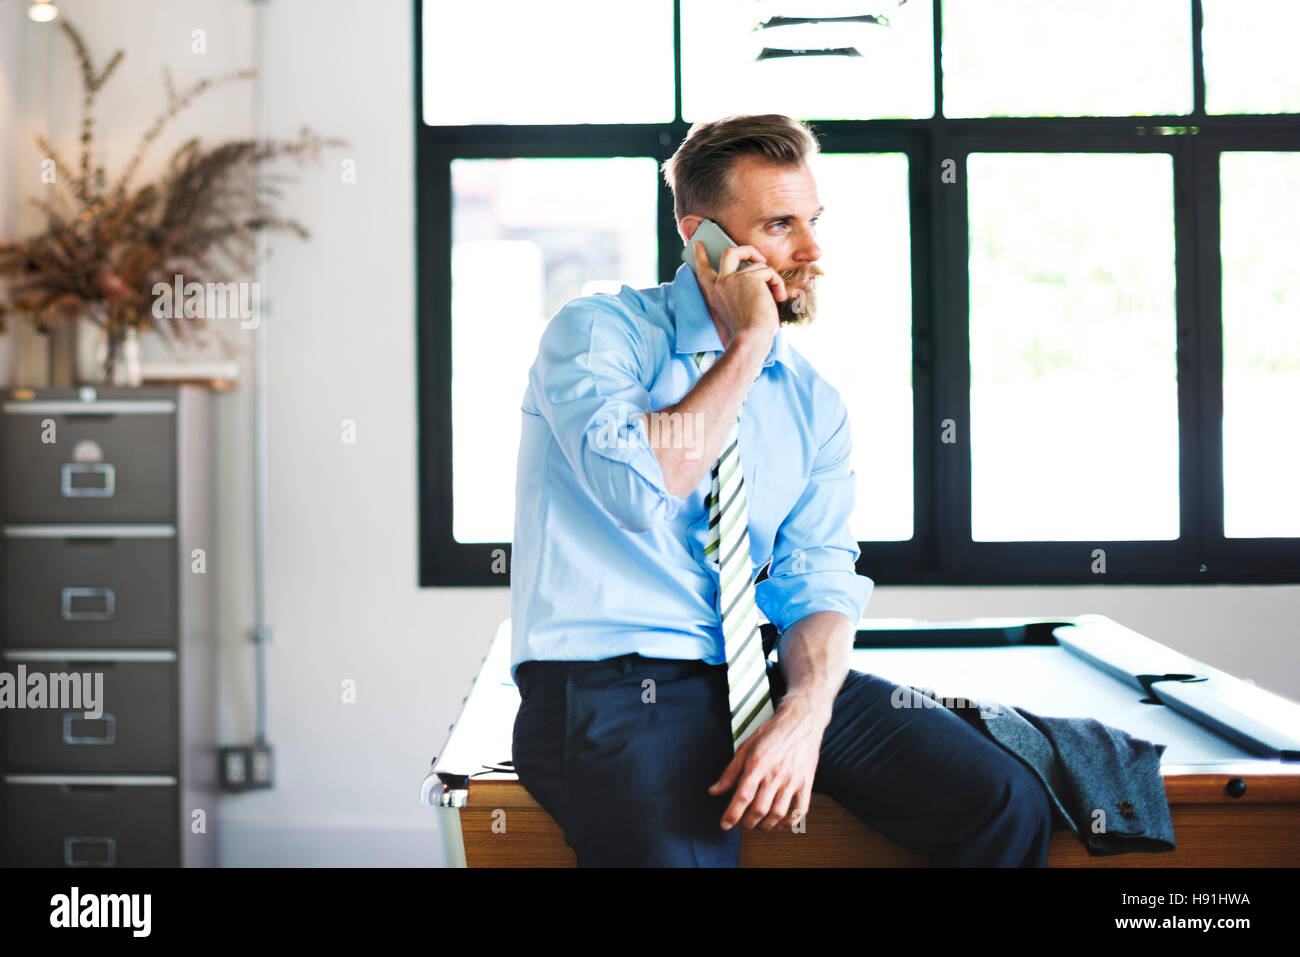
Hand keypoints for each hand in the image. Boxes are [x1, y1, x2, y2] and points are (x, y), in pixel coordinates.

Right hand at [691, 240, 783, 352]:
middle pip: (730, 252)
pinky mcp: (750, 277)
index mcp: (714, 294)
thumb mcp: (734, 311)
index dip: (701, 256)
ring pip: (759, 266)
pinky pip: (769, 272)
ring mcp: (733, 278)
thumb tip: (755, 276)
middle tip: (757, 257)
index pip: (703, 270)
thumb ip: (736, 294)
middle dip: (746, 250)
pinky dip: (777, 284)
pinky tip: (779, 297)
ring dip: (771, 280)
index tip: (698, 245)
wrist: (751, 339)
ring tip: (776, 296)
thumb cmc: (746, 332)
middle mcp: (720, 283)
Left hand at [707, 695, 827, 830]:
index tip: (725, 824)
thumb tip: (714, 791)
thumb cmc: (772, 732)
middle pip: (760, 810)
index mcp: (758, 763)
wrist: (801, 721)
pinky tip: (779, 823)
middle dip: (746, 824)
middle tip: (738, 826)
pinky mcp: (807, 783)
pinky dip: (789, 822)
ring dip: (765, 826)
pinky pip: (800, 810)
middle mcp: (776, 774)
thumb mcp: (745, 747)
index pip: (743, 796)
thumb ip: (730, 772)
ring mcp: (793, 780)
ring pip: (778, 814)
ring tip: (755, 825)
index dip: (732, 814)